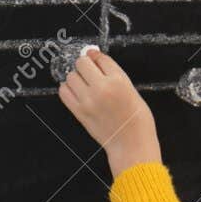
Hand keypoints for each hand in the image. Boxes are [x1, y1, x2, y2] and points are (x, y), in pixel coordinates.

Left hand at [58, 47, 161, 176]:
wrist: (131, 143)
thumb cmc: (136, 119)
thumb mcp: (132, 90)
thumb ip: (115, 74)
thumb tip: (96, 59)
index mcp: (119, 80)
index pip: (100, 57)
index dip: (96, 57)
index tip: (95, 60)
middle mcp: (101, 87)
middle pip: (82, 63)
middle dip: (84, 65)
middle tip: (89, 72)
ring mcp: (88, 100)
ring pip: (71, 76)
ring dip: (75, 77)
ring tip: (83, 85)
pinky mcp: (79, 112)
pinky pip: (64, 92)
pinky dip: (67, 89)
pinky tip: (75, 92)